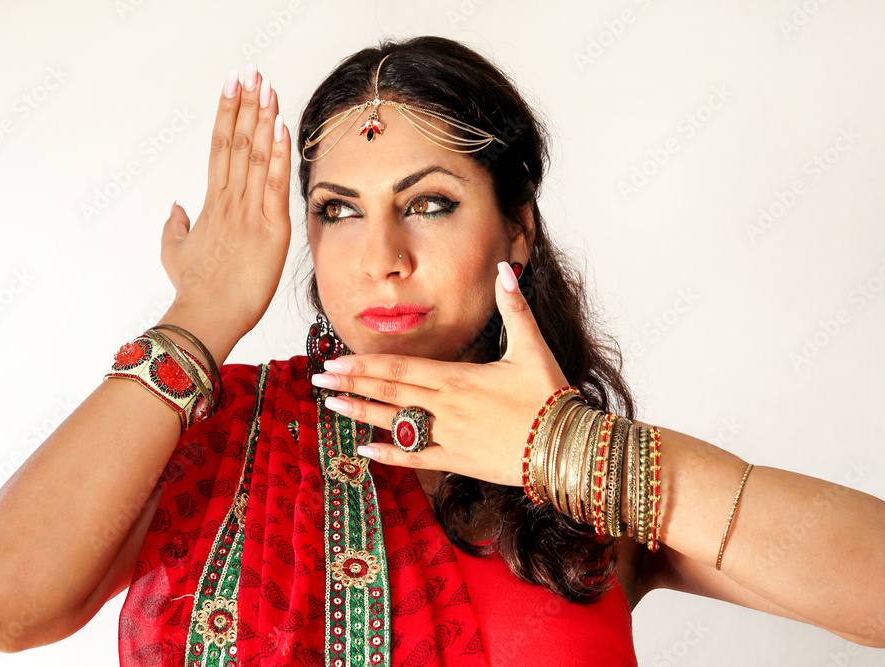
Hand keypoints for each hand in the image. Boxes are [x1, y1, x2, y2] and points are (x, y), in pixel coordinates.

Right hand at [160, 64, 291, 339]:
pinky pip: (273, 184)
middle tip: (250, 71)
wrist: (205, 317)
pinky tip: (279, 126)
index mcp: (212, 205)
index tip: (232, 87)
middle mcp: (229, 201)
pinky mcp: (269, 229)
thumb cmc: (194, 290)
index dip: (227, 114)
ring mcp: (248, 212)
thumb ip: (174, 227)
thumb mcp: (175, 254)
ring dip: (262, 118)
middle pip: (236, 142)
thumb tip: (175, 207)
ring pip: (254, 155)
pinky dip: (277, 153)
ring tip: (266, 85)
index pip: (220, 149)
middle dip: (245, 104)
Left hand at [311, 262, 570, 486]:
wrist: (567, 447)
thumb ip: (515, 308)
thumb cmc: (551, 396)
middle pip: (388, 392)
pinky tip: (363, 451)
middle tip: (318, 378)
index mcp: (457, 378)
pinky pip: (414, 459)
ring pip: (394, 424)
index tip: (335, 360)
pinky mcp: (457, 461)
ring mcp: (448, 436)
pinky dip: (388, 455)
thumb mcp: (532, 347)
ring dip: (361, 413)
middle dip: (351, 384)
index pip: (399, 368)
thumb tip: (506, 268)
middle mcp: (445, 407)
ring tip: (331, 405)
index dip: (364, 364)